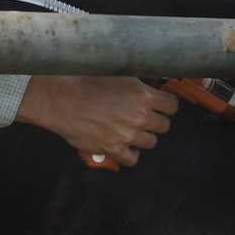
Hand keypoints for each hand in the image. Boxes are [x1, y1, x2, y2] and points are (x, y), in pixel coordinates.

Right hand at [14, 76, 178, 168]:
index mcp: (143, 96)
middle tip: (144, 117)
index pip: (172, 106)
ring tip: (132, 130)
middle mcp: (140, 117)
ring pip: (151, 142)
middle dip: (155, 121)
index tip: (162, 106)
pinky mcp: (114, 149)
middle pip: (164, 125)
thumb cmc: (85, 83)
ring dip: (143, 136)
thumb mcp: (118, 75)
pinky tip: (125, 146)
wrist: (62, 100)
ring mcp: (128, 135)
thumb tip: (149, 87)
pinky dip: (131, 154)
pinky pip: (132, 159)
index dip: (166, 106)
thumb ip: (137, 85)